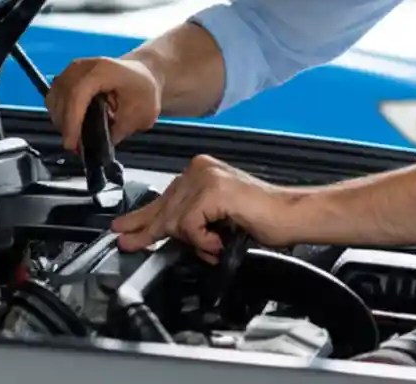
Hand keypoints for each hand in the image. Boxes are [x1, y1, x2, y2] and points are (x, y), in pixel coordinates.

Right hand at [45, 56, 161, 151]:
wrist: (143, 76)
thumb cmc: (144, 92)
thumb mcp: (140, 116)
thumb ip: (117, 131)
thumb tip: (97, 147)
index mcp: (104, 70)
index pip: (78, 94)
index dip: (72, 121)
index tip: (72, 143)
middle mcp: (84, 65)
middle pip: (62, 96)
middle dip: (66, 125)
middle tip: (75, 146)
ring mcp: (74, 69)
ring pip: (54, 97)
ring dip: (61, 120)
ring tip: (75, 137)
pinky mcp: (68, 76)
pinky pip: (55, 96)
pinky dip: (60, 112)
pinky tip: (72, 126)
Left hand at [111, 154, 296, 263]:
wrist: (291, 216)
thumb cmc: (261, 219)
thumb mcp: (215, 220)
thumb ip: (190, 222)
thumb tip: (160, 235)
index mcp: (200, 171)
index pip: (164, 198)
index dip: (143, 218)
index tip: (125, 230)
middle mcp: (200, 168)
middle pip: (163, 208)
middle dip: (147, 231)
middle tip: (126, 243)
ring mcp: (206, 177)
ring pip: (175, 220)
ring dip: (194, 242)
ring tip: (213, 246)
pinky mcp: (214, 191)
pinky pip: (190, 226)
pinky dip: (203, 242)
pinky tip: (220, 242)